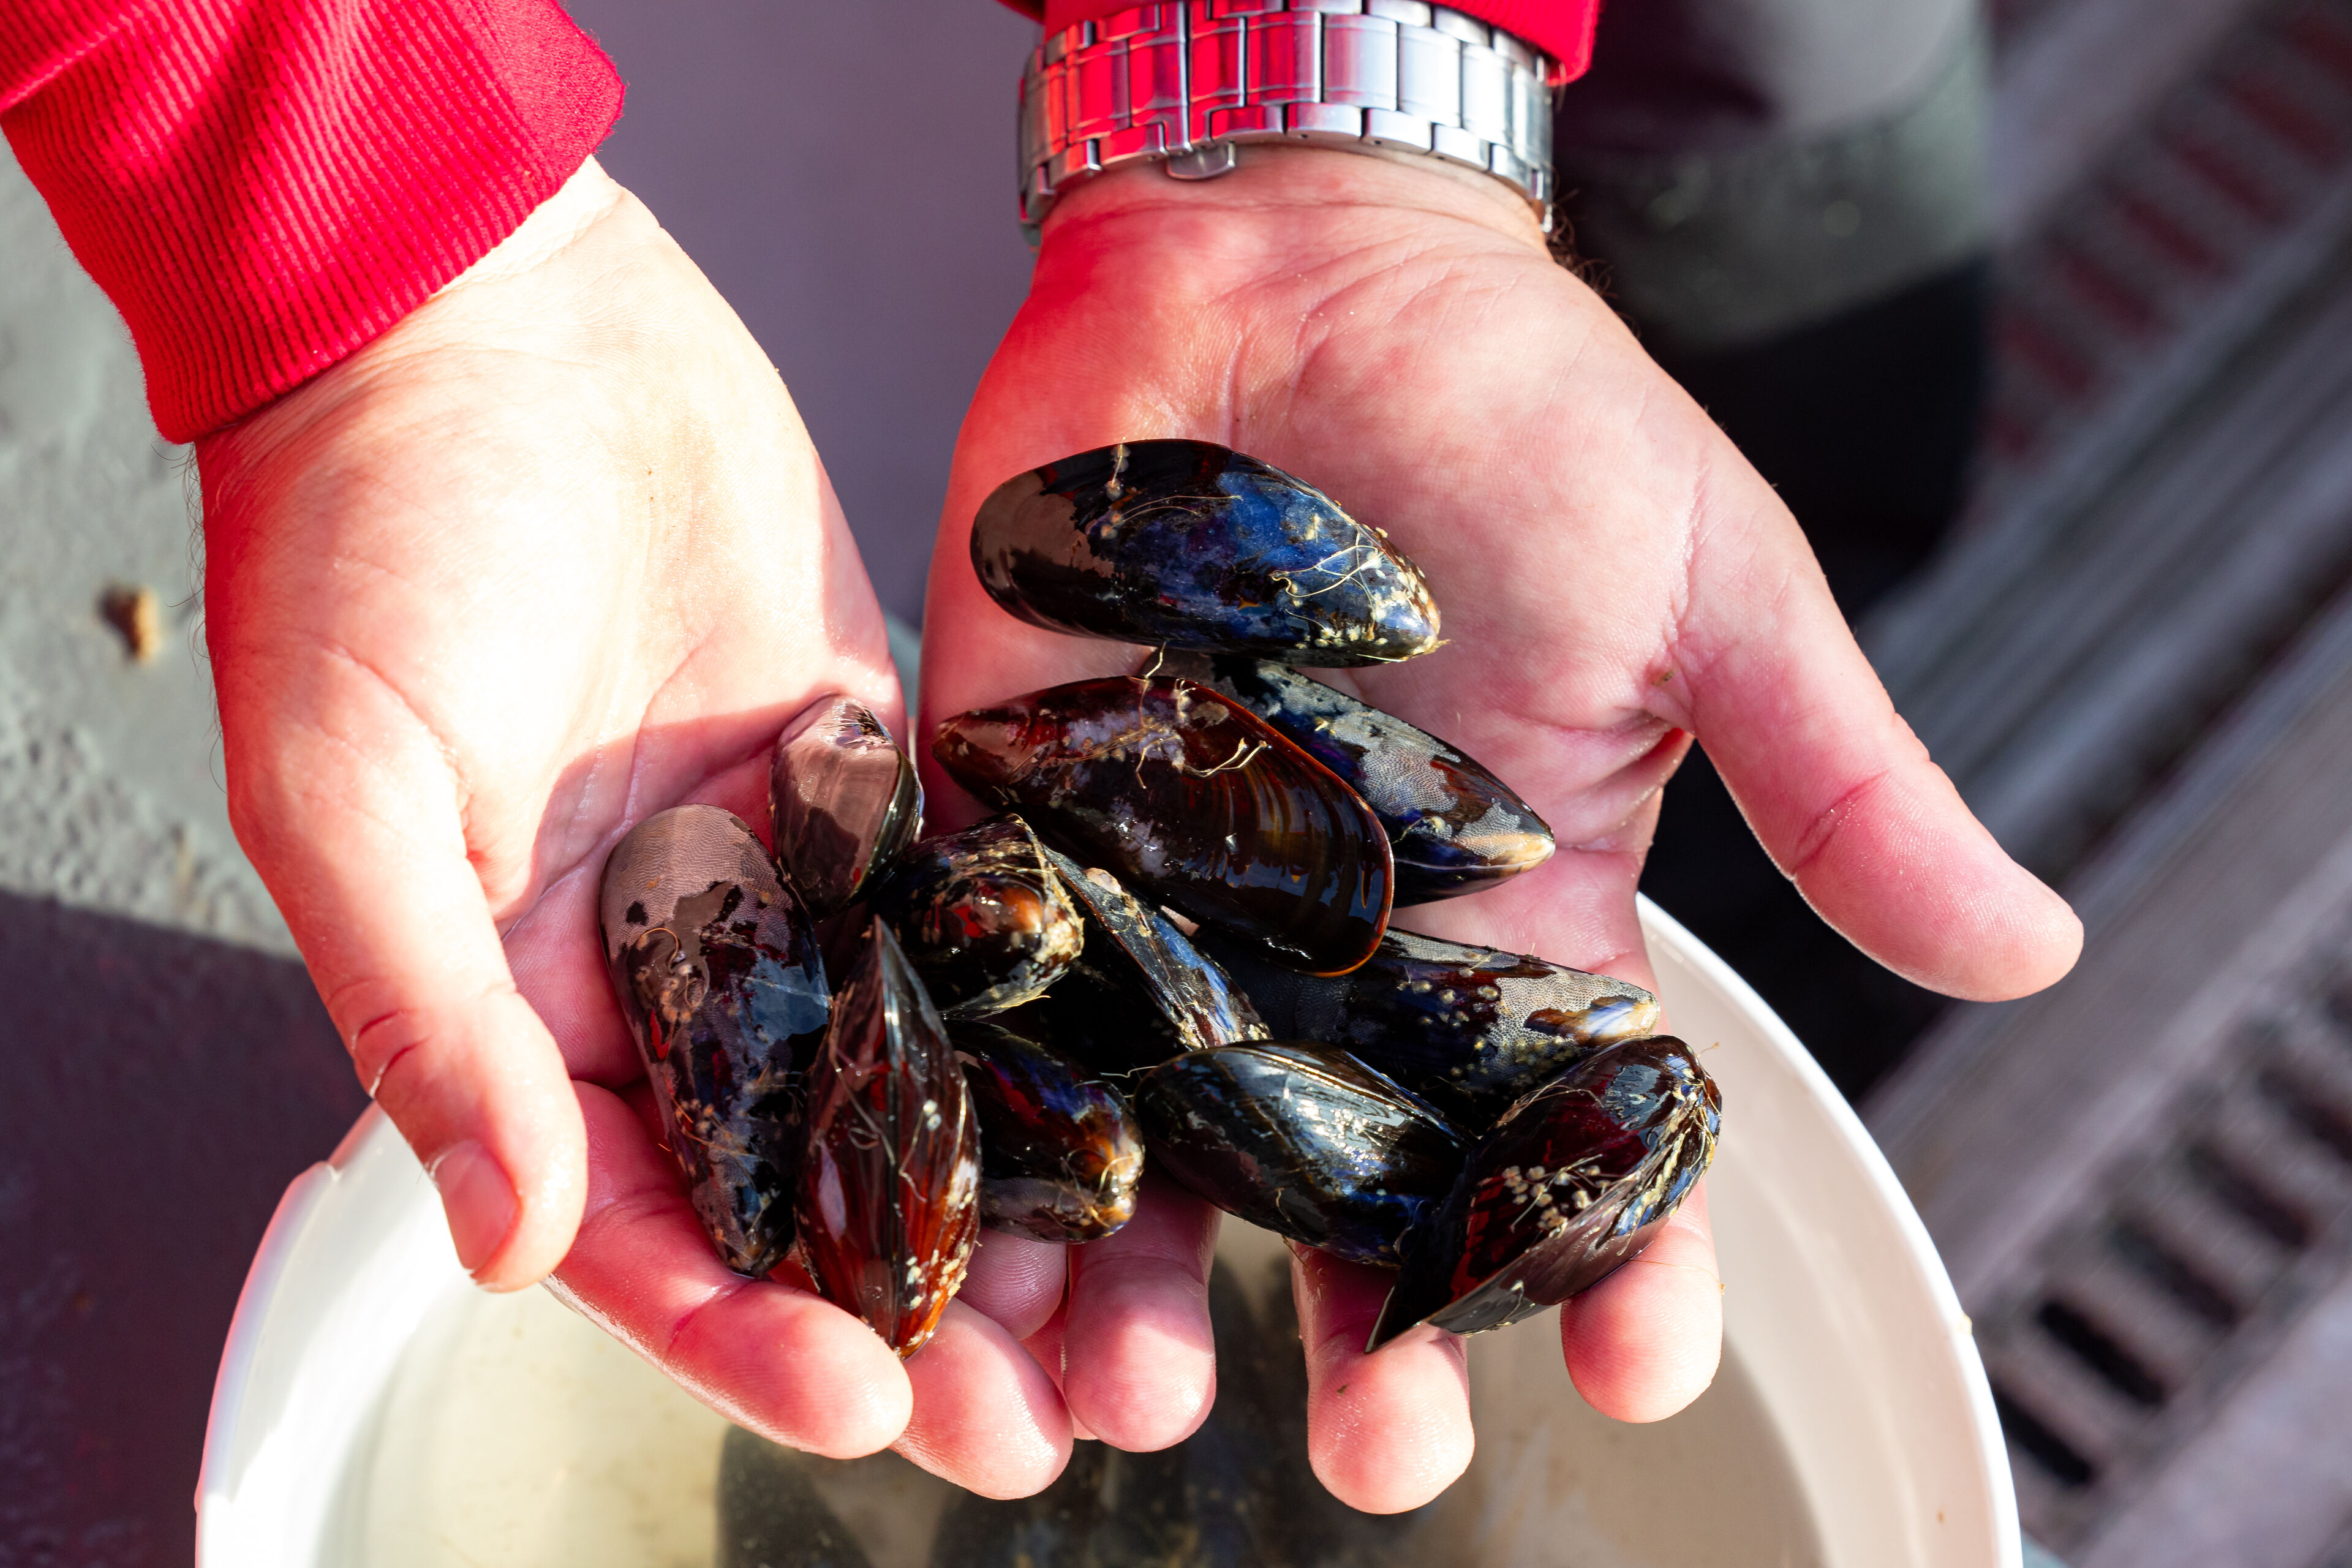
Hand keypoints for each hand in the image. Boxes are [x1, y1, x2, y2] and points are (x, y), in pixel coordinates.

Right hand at [197, 159, 1068, 1495]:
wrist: (492, 326)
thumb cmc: (363, 540)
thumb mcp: (349, 790)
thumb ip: (428, 1014)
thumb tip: (500, 1232)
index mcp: (526, 1007)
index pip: (636, 1222)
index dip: (741, 1327)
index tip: (864, 1401)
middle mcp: (668, 969)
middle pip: (799, 1183)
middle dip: (910, 1308)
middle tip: (1037, 1421)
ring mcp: (784, 877)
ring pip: (909, 1077)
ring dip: (1006, 1199)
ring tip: (1121, 1316)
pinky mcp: (879, 777)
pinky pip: (974, 919)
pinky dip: (1051, 1010)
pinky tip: (1144, 1096)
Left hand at [919, 146, 2081, 1510]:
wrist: (1292, 271)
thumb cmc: (1526, 418)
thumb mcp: (1714, 595)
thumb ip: (1835, 783)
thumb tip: (2031, 947)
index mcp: (1520, 921)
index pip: (1574, 1136)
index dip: (1611, 1261)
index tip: (1634, 1367)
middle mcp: (1340, 952)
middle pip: (1349, 1188)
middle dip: (1358, 1330)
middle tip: (1373, 1451)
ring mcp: (1171, 903)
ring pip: (1153, 1145)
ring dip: (1140, 1285)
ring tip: (1134, 1402)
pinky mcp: (1023, 828)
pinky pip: (987, 1002)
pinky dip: (970, 1114)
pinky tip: (968, 1227)